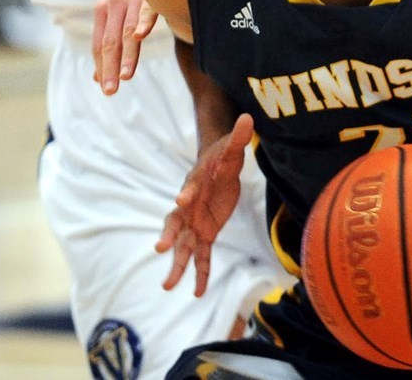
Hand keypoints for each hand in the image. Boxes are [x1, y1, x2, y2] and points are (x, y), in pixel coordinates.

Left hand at [91, 0, 158, 93]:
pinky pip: (147, 9)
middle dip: (110, 68)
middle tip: (110, 91)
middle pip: (110, 42)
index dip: (101, 67)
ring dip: (127, 55)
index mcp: (103, 10)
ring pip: (127, 32)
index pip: (99, 45)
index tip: (105, 88)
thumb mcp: (118, 16)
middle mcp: (114, 4)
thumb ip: (108, 44)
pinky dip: (143, 21)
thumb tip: (96, 78)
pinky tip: (140, 35)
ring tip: (126, 77)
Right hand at [156, 114, 253, 295]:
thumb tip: (249, 119)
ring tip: (168, 286)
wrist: (218, 167)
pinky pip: (202, 256)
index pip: (190, 188)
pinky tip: (197, 293)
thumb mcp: (233, 147)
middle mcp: (189, 206)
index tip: (181, 201)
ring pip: (184, 245)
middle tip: (162, 247)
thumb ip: (240, 136)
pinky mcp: (205, 233)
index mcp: (195, 183)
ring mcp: (195, 222)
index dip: (187, 194)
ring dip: (177, 265)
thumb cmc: (223, 156)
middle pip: (176, 221)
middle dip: (170, 234)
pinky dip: (200, 274)